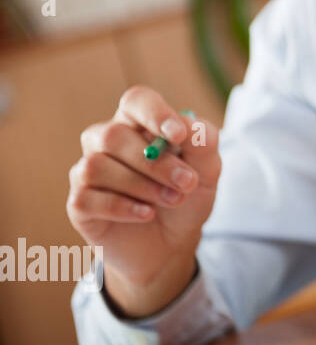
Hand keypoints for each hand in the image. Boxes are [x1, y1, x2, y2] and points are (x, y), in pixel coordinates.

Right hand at [66, 86, 220, 314]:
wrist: (172, 243)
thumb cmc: (186, 196)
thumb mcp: (207, 171)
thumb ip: (204, 143)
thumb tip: (188, 126)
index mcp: (139, 123)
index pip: (136, 101)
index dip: (154, 113)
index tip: (178, 135)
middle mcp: (107, 141)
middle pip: (114, 135)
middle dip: (156, 162)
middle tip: (187, 183)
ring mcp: (88, 171)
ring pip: (98, 165)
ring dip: (142, 185)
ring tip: (172, 200)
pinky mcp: (79, 203)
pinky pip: (88, 197)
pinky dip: (122, 207)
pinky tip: (146, 214)